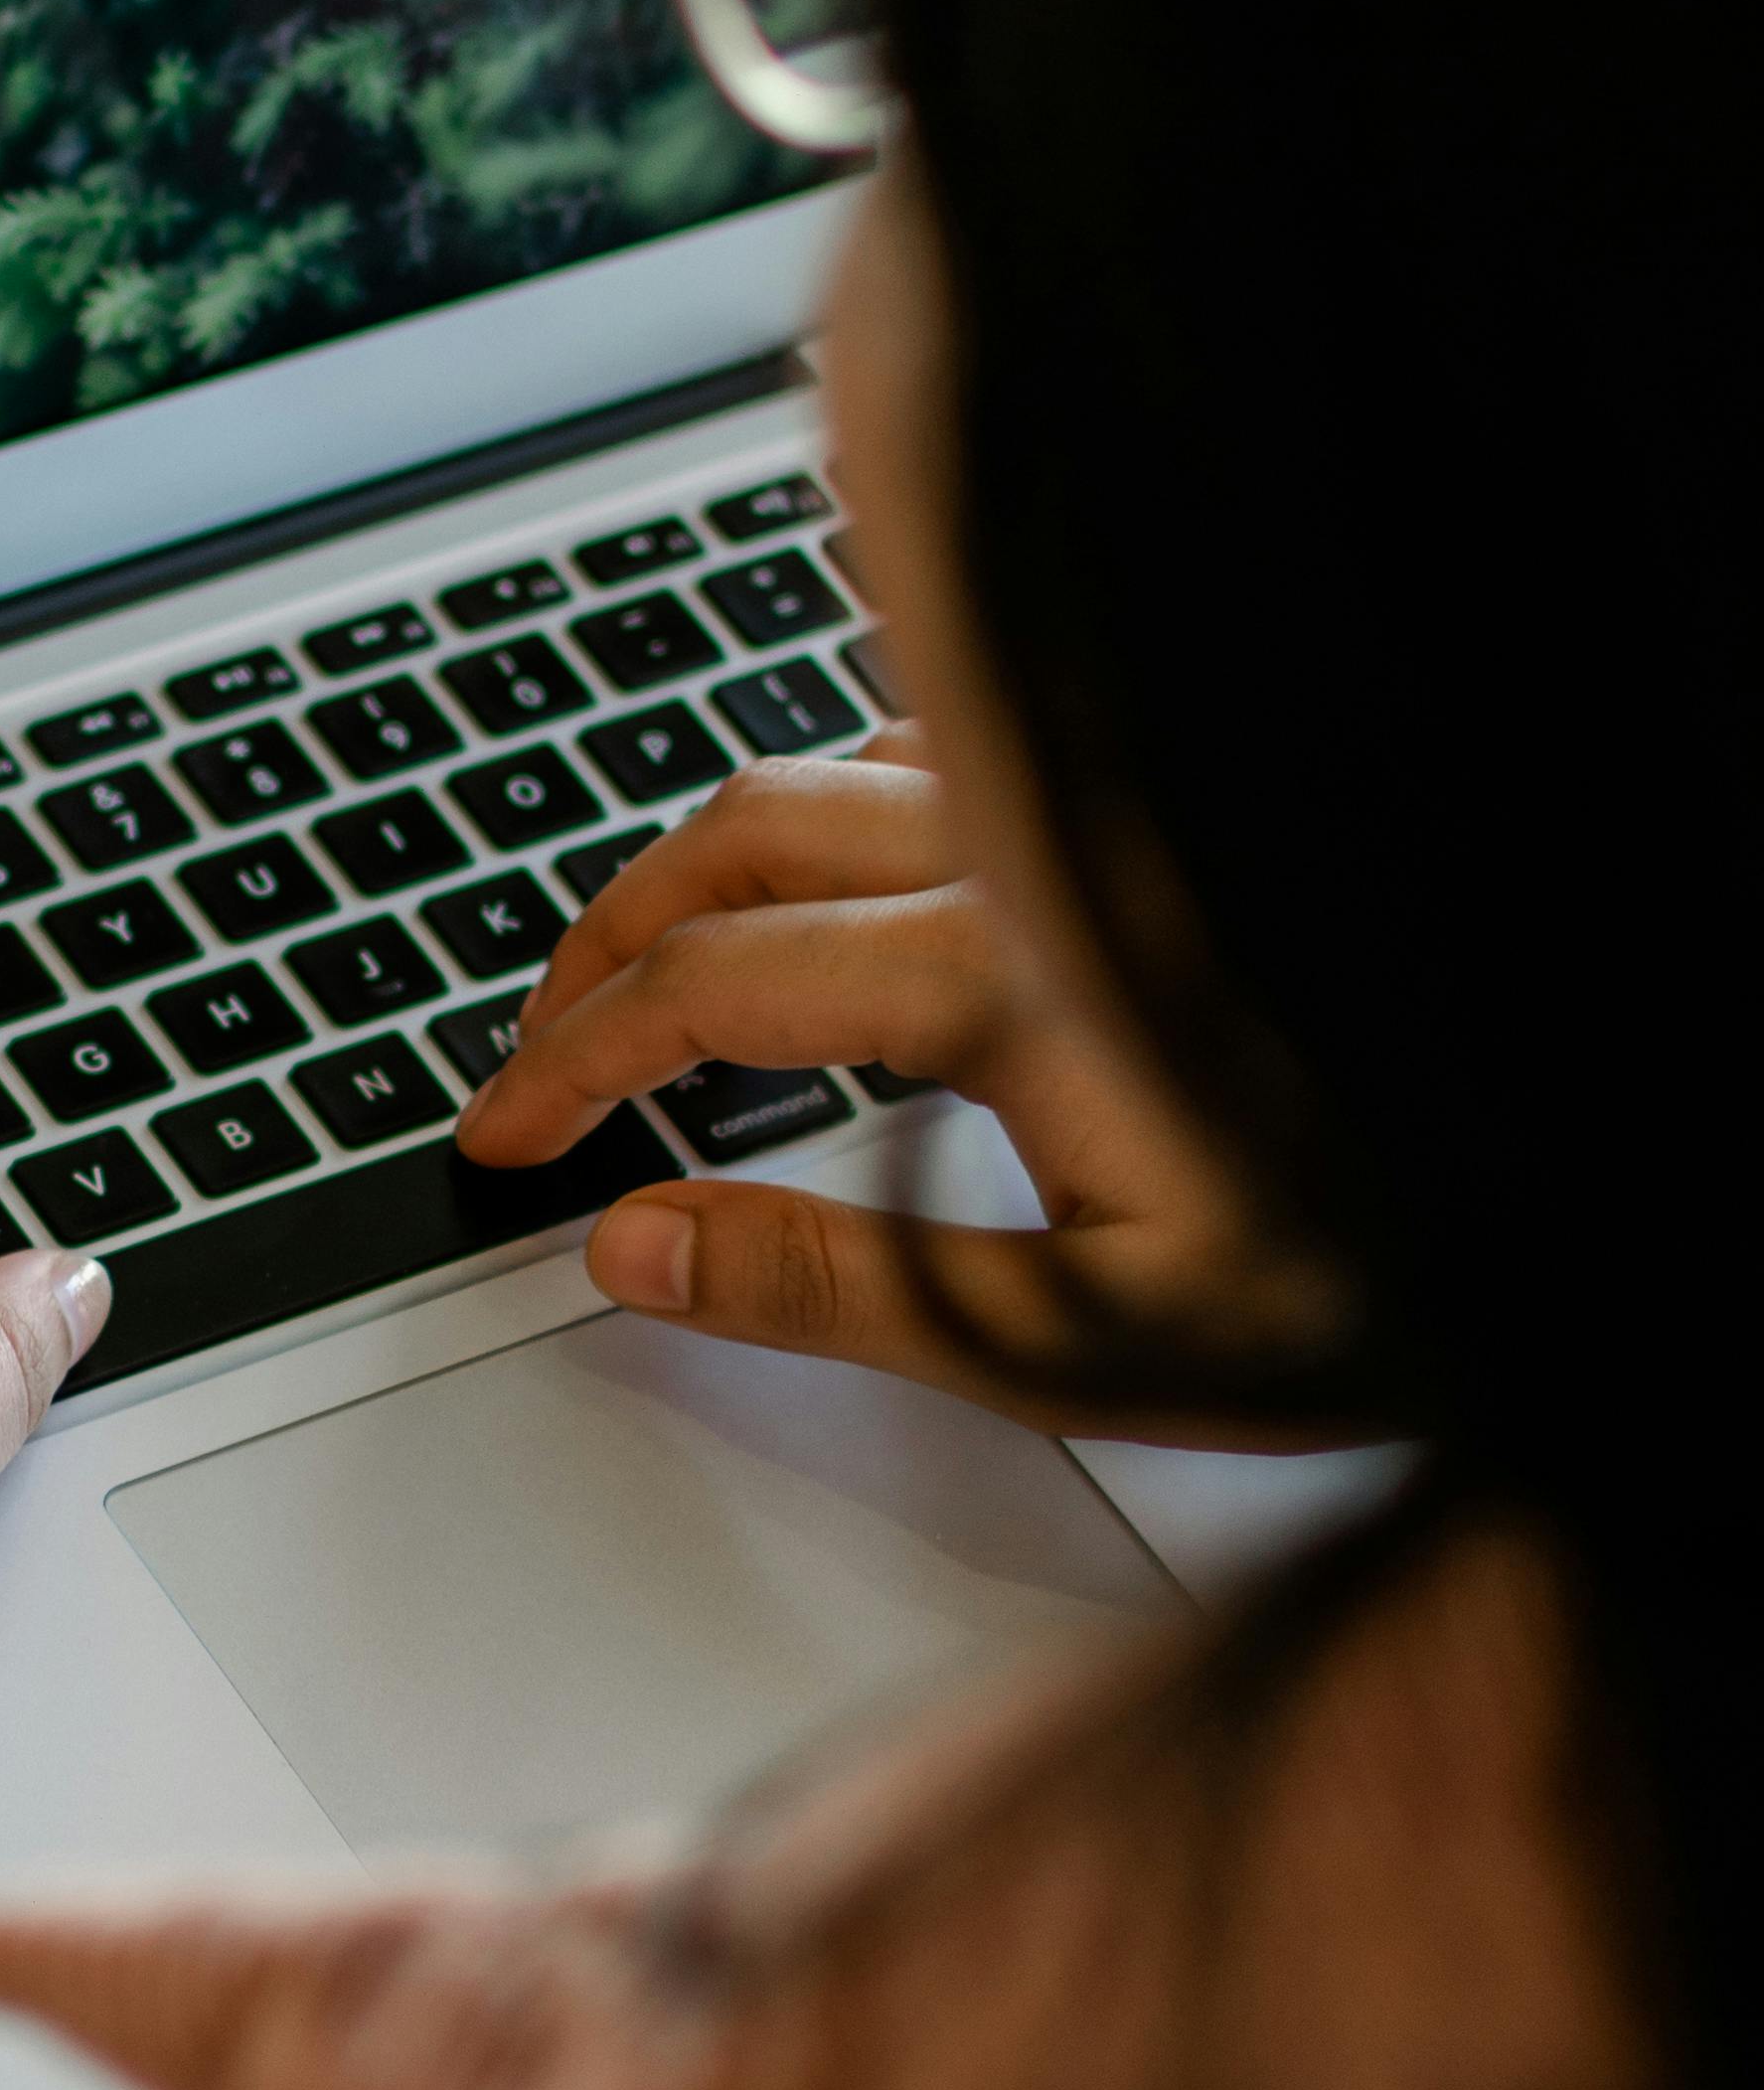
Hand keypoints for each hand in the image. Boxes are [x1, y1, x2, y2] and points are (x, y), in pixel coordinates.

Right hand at [447, 730, 1331, 1429]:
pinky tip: (841, 884)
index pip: (708, 991)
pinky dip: (844, 807)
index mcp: (1010, 983)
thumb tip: (637, 1248)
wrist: (1589, 1182)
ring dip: (711, 859)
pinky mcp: (1163, 824)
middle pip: (741, 839)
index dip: (570, 1064)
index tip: (499, 1138)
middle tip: (535, 1051)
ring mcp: (1107, 823)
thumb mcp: (1078, 1339)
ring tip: (650, 966)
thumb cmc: (1379, 1285)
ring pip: (837, 766)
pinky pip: (956, 751)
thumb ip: (832, 1288)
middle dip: (604, 940)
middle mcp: (1046, 861)